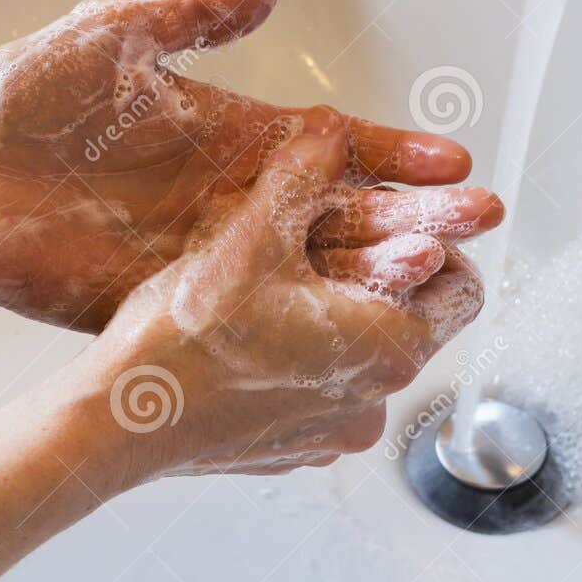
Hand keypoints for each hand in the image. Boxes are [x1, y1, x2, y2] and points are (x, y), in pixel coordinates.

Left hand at [0, 0, 500, 329]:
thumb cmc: (18, 102)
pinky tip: (355, 325)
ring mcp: (208, 253)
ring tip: (436, 272)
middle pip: (341, 211)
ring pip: (311, 265)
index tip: (450, 162)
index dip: (394, 154)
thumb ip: (190, 14)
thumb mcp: (111, 34)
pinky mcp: (174, 298)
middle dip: (411, 216)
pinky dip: (306, 318)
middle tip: (475, 223)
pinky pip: (254, 310)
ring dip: (374, 268)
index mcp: (230, 135)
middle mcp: (232, 198)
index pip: (333, 147)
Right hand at [67, 111, 484, 486]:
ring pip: (366, 359)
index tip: (400, 220)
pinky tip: (255, 331)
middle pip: (416, 323)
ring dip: (343, 317)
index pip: (464, 289)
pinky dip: (306, 360)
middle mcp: (376, 403)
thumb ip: (303, 173)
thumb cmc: (185, 339)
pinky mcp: (295, 450)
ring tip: (287, 282)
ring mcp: (335, 434)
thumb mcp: (252, 234)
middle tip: (337, 239)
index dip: (437, 242)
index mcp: (391, 349)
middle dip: (386, 276)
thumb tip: (333, 130)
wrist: (117, 423)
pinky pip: (322, 394)